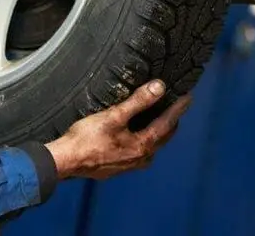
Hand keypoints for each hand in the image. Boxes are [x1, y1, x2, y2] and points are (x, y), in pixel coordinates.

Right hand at [45, 80, 190, 179]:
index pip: (167, 123)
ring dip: (157, 133)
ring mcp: (130, 165)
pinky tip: (135, 138)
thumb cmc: (88, 138)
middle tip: (176, 108)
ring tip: (158, 121)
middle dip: (171, 122)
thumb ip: (138, 101)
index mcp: (143, 144)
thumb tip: (160, 87)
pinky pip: (139, 153)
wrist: (66, 162)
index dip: (178, 109)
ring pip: (151, 147)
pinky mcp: (117, 168)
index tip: (188, 97)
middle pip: (162, 137)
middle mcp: (141, 157)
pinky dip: (144, 141)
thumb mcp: (114, 116)